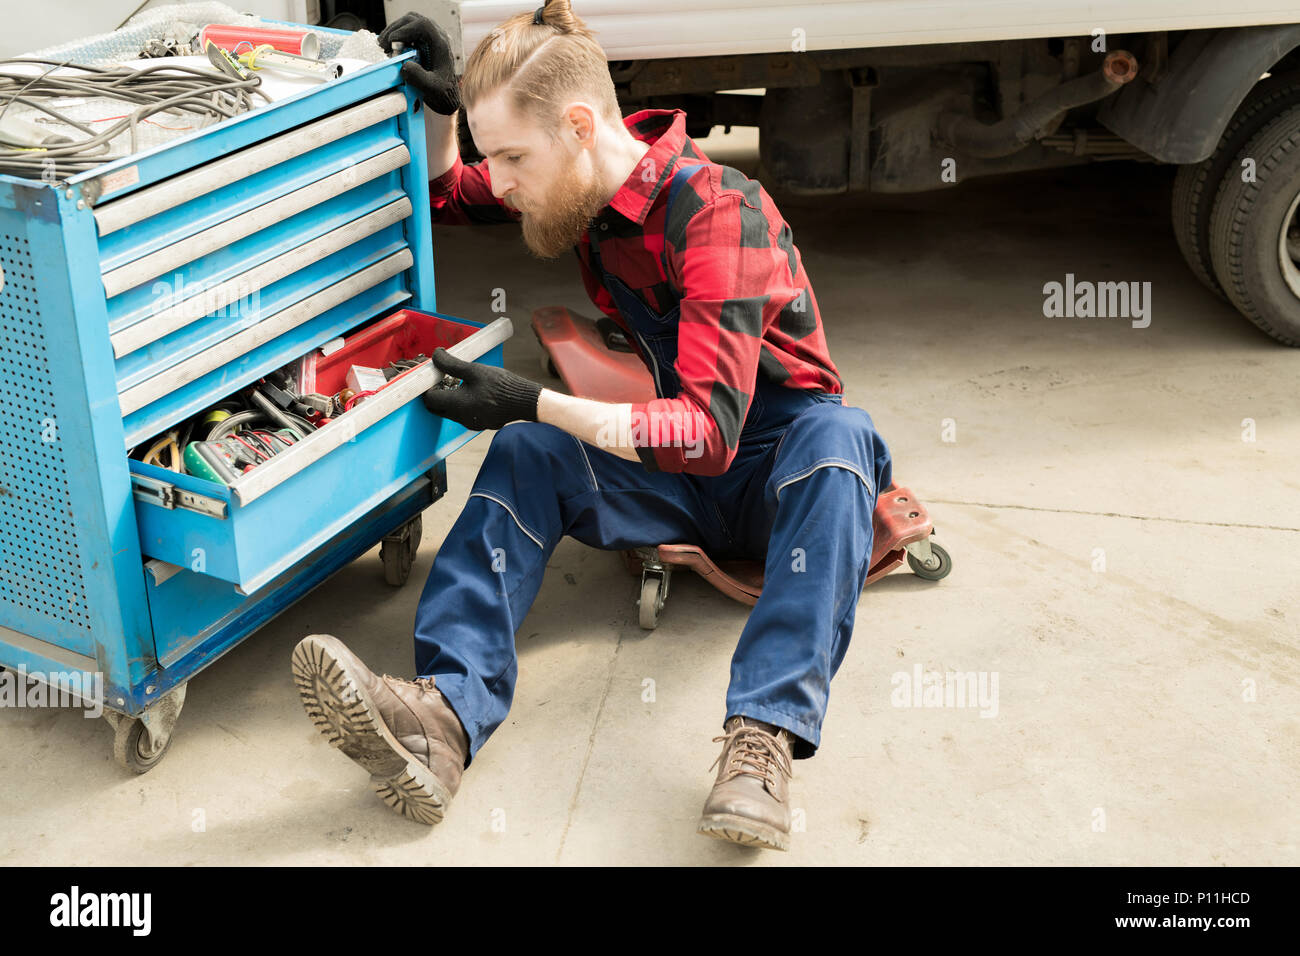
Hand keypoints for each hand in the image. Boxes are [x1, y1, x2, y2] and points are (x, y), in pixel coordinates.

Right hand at [378, 12, 460, 114]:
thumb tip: (404, 65)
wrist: (447, 95)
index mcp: (441, 44)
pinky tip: (390, 48)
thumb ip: (419, 78)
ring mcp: (430, 36)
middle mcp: (437, 36)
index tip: (391, 42)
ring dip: (394, 31)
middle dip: (394, 30)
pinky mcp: (424, 40)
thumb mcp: (432, 89)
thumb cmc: (442, 92)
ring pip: (409, 23)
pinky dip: (397, 35)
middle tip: (382, 45)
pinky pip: (408, 30)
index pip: (422, 26)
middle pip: (413, 20)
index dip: (404, 31)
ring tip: (383, 46)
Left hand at [422, 348, 542, 431]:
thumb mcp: (475, 370)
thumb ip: (451, 364)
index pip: (430, 399)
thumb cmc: (501, 385)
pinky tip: (473, 393)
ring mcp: (471, 423)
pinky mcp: (480, 423)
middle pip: (437, 409)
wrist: (525, 401)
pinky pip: (463, 415)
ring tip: (460, 383)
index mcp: (457, 405)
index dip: (428, 387)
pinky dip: (462, 405)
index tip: (434, 376)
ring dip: (449, 400)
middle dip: (435, 395)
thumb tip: (435, 355)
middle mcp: (461, 418)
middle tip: (442, 380)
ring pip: (450, 412)